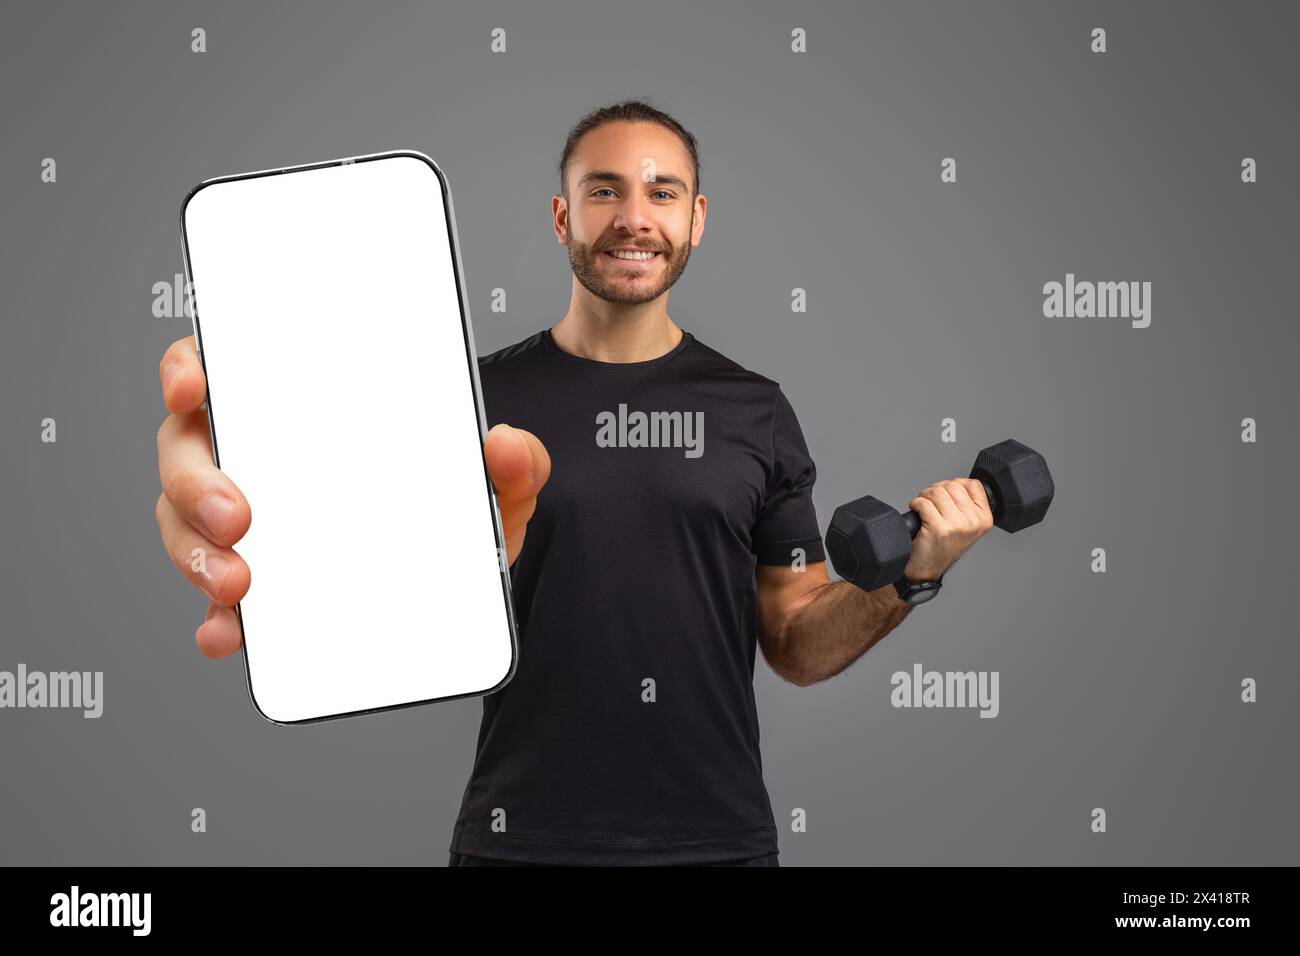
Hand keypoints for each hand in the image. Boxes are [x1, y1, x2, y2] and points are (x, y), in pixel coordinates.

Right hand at [155, 335, 550, 659]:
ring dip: (197, 556)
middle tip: (237, 517)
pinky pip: (218, 599)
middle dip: (195, 484)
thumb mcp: (498, 485)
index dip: (191, 368)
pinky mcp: (258, 583)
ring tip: (240, 585)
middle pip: (188, 452)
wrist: (468, 578)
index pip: (227, 367)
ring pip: (186, 525)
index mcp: (305, 410)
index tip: (193, 387)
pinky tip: (230, 633)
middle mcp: (263, 457)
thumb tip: (508, 446)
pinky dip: (218, 618)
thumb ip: (517, 463)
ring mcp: (250, 520)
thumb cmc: (461, 509)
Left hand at [901, 478, 993, 582]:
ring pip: (936, 492)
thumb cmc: (943, 546)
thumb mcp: (966, 526)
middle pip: (952, 485)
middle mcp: (974, 522)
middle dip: (936, 490)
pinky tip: (917, 514)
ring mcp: (957, 525)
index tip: (946, 496)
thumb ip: (968, 505)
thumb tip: (957, 483)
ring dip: (925, 497)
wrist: (927, 570)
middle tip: (931, 503)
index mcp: (984, 519)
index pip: (973, 484)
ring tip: (924, 509)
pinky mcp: (938, 528)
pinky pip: (923, 502)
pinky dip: (915, 504)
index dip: (954, 485)